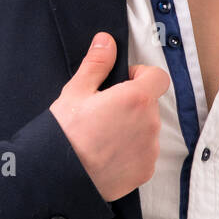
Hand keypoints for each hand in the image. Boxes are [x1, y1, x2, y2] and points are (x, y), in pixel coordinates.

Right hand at [49, 32, 169, 201]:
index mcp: (135, 98)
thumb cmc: (66, 133)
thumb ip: (97, 64)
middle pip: (150, 104)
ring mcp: (149, 150)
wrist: (59, 177)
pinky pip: (143, 153)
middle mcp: (149, 123)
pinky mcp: (146, 171)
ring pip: (147, 129)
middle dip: (132, 103)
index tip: (124, 82)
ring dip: (132, 127)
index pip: (158, 77)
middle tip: (103, 111)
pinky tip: (106, 153)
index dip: (142, 75)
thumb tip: (107, 41)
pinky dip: (130, 151)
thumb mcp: (76, 91)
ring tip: (102, 136)